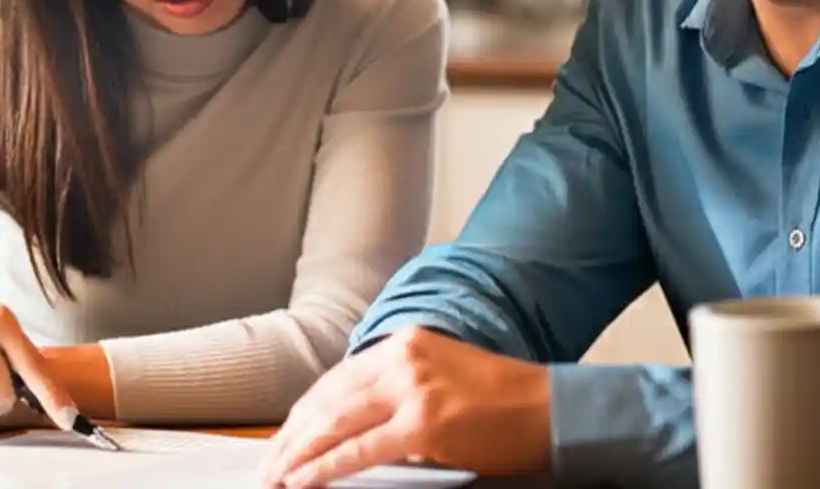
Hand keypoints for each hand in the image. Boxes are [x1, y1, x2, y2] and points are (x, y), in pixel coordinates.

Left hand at [260, 327, 551, 487]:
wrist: (550, 409)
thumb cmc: (502, 400)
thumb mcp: (441, 376)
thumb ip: (396, 390)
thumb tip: (348, 427)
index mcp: (404, 343)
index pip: (337, 378)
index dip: (305, 412)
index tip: (284, 435)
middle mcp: (402, 357)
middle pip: (328, 398)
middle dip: (293, 435)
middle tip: (269, 462)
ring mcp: (412, 388)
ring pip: (335, 422)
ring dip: (299, 453)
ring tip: (277, 476)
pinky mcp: (423, 423)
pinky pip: (359, 450)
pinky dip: (325, 467)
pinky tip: (303, 480)